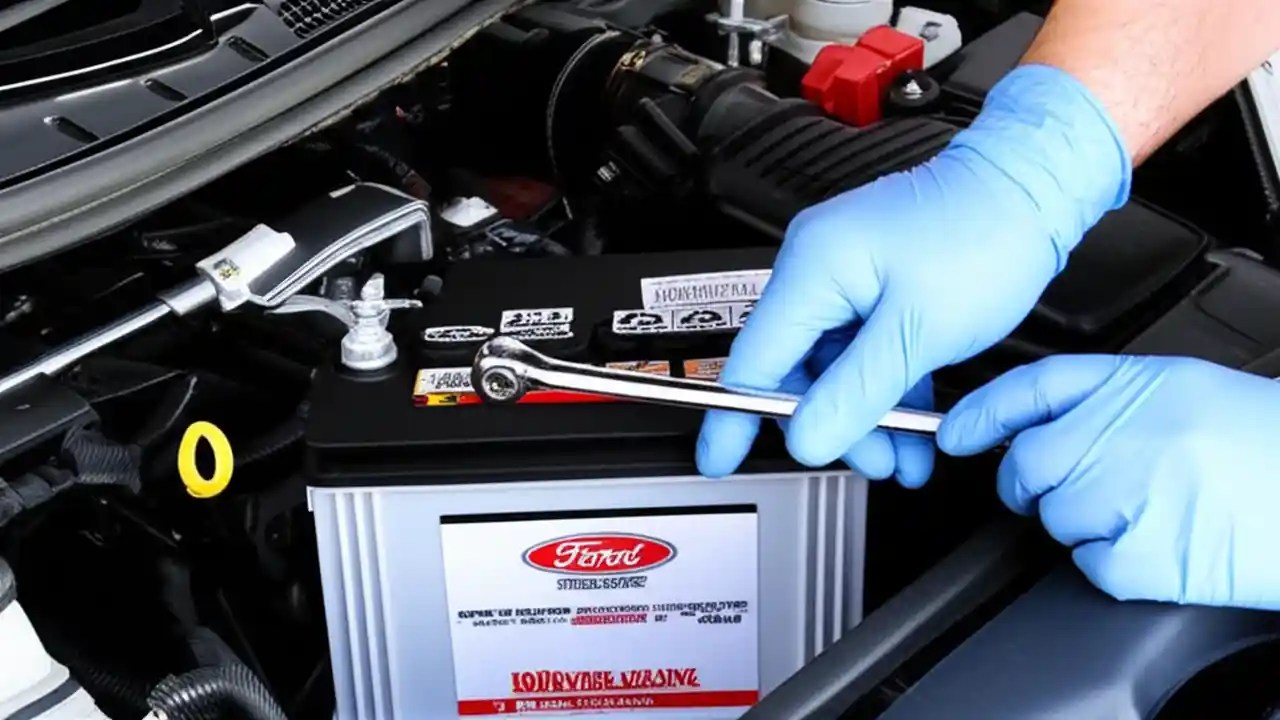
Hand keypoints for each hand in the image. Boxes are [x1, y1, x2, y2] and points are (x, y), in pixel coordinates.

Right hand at [696, 65, 1131, 485]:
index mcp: (814, 267)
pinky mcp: (875, 281)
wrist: (1034, 184)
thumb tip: (807, 437)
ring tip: (904, 451)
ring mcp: (846, 272)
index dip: (737, 417)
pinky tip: (912, 422)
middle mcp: (818, 265)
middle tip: (872, 458)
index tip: (722, 458)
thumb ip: (856, 391)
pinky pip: (862, 347)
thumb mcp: (920, 331)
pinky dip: (885, 388)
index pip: (754, 359)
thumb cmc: (986, 232)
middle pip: (794, 368)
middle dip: (829, 424)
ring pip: (832, 365)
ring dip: (865, 415)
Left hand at [940, 355, 1279, 610]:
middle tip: (1075, 487)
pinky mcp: (1141, 557)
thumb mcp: (1182, 391)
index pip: (1030, 388)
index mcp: (1133, 385)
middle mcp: (1121, 434)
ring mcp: (1126, 496)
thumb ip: (1104, 401)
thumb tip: (1034, 424)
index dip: (982, 412)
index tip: (955, 431)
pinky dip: (1114, 563)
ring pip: (1054, 518)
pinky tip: (1162, 540)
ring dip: (1085, 522)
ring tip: (1151, 508)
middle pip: (1025, 465)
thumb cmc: (1264, 443)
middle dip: (1033, 483)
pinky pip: (1088, 565)